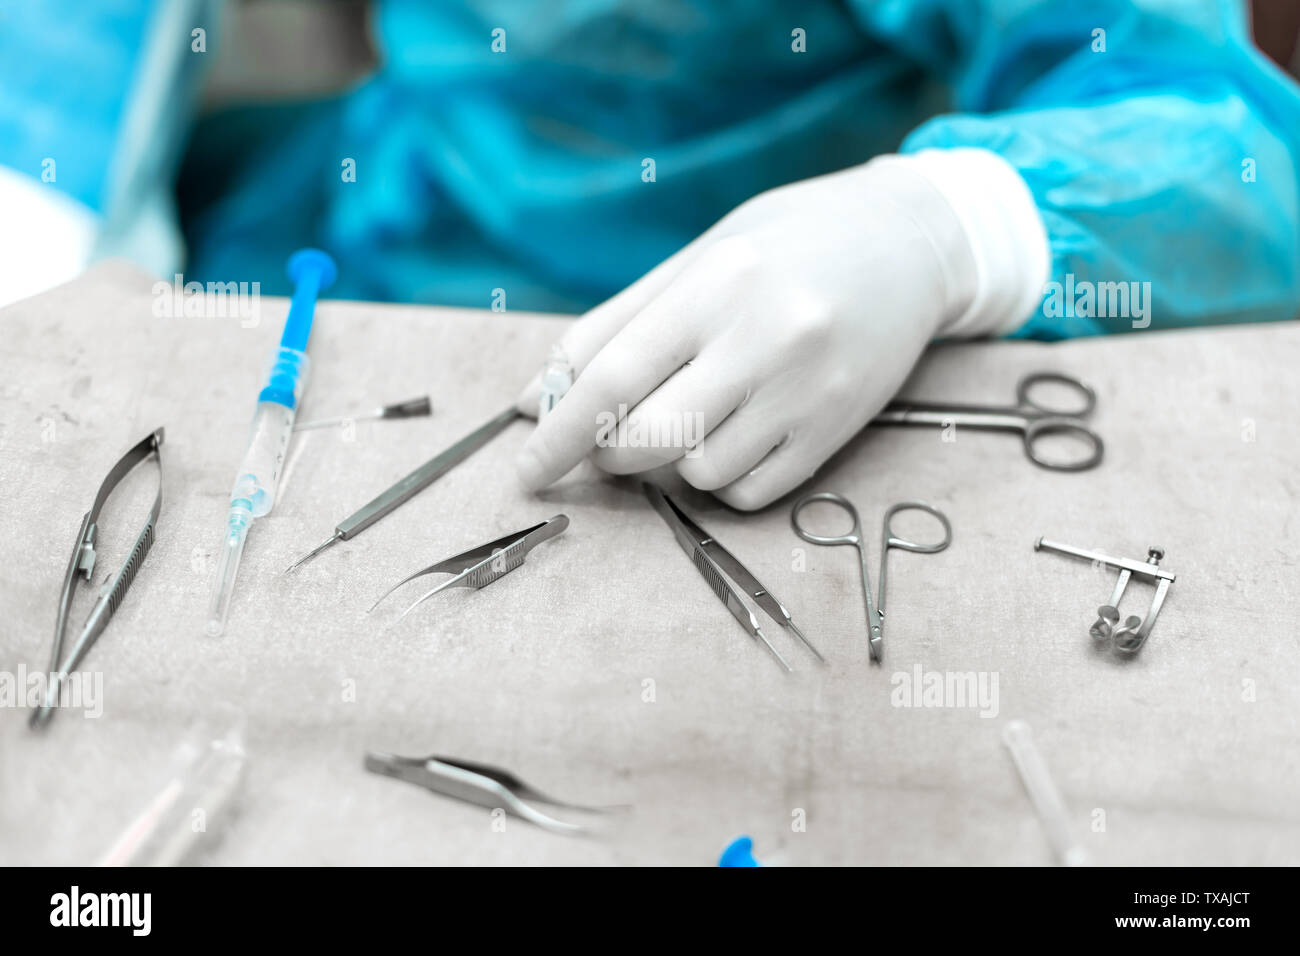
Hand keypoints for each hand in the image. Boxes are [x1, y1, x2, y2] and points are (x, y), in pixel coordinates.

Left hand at [514, 155, 982, 509]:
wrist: (908, 244)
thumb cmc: (784, 245)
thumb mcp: (693, 262)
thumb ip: (608, 329)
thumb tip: (532, 399)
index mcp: (717, 286)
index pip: (613, 377)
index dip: (558, 433)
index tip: (526, 468)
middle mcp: (766, 341)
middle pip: (650, 438)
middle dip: (610, 451)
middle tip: (610, 435)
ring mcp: (808, 392)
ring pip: (699, 472)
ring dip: (672, 461)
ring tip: (696, 412)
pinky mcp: (837, 431)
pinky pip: (749, 492)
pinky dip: (721, 479)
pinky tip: (734, 433)